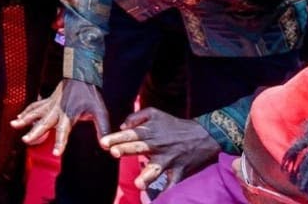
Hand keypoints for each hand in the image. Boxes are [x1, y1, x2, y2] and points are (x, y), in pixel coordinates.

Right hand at [11, 79, 109, 155]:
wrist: (81, 75)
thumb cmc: (90, 94)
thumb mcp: (100, 111)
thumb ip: (103, 129)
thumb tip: (106, 146)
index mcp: (69, 114)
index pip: (64, 131)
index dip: (60, 142)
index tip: (55, 153)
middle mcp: (57, 110)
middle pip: (44, 123)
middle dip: (35, 132)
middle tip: (25, 140)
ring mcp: (50, 104)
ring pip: (35, 112)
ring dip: (25, 119)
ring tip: (14, 125)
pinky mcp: (47, 101)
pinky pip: (35, 107)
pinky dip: (26, 112)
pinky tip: (19, 118)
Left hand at [101, 108, 220, 190]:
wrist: (204, 135)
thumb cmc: (174, 124)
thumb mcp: (155, 113)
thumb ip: (136, 117)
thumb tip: (121, 126)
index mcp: (149, 132)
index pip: (130, 134)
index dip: (116, 138)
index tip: (103, 143)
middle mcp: (157, 146)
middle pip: (139, 148)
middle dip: (126, 150)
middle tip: (114, 152)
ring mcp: (169, 160)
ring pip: (156, 169)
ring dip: (147, 176)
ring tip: (139, 184)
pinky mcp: (180, 171)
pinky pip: (174, 183)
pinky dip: (169, 192)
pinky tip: (163, 200)